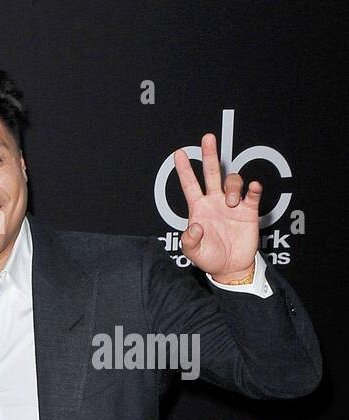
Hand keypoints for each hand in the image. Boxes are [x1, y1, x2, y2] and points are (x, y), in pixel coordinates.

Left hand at [173, 133, 260, 281]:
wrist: (230, 267)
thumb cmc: (209, 258)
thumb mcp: (193, 253)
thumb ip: (189, 241)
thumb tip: (195, 226)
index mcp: (198, 209)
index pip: (189, 185)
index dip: (184, 169)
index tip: (178, 153)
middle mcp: (215, 202)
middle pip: (211, 172)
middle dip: (209, 154)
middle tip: (208, 138)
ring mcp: (232, 204)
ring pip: (232, 181)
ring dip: (232, 187)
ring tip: (231, 203)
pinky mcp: (249, 210)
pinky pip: (253, 194)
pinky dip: (254, 188)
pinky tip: (254, 188)